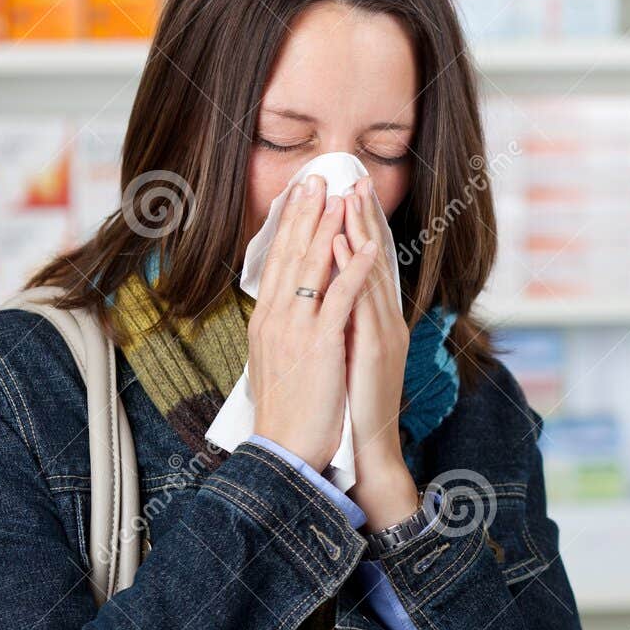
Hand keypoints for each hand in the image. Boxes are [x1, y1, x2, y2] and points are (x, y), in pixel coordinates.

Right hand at [248, 174, 378, 471]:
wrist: (286, 450)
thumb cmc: (288, 413)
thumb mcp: (276, 362)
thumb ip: (283, 330)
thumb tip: (290, 308)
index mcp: (266, 322)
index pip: (276, 263)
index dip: (289, 226)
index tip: (300, 197)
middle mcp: (276, 319)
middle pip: (291, 254)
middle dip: (306, 214)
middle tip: (317, 178)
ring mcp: (297, 330)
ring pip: (313, 267)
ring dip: (329, 228)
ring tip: (342, 196)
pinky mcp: (320, 346)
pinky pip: (339, 299)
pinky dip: (352, 269)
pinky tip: (364, 245)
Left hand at [337, 179, 418, 528]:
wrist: (365, 449)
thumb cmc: (352, 404)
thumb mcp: (347, 354)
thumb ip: (342, 323)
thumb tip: (327, 297)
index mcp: (376, 322)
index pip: (366, 264)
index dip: (359, 227)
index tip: (347, 192)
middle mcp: (385, 321)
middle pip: (373, 258)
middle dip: (362, 216)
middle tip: (353, 176)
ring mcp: (382, 333)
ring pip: (370, 271)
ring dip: (359, 230)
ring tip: (348, 196)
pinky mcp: (374, 349)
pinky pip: (362, 300)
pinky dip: (353, 268)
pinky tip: (344, 243)